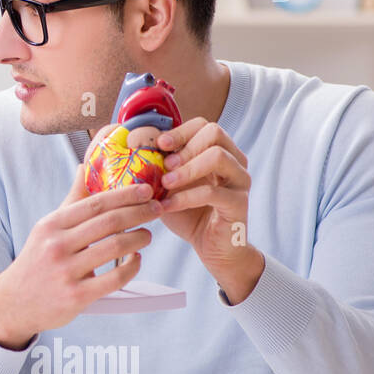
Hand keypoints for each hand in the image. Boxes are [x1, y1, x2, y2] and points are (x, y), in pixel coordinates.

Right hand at [0, 162, 162, 348]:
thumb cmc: (38, 260)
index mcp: (51, 225)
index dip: (124, 194)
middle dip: (139, 212)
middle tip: (157, 209)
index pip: (94, 203)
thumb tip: (84, 167)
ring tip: (147, 235)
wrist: (15, 302)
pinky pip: (116, 278)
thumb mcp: (47, 229)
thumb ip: (71, 201)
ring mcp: (67, 271)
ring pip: (115, 247)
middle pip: (109, 222)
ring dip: (139, 238)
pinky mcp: (77, 296)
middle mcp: (57, 245)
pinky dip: (133, 266)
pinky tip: (136, 259)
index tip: (146, 189)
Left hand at [154, 117, 262, 297]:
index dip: (180, 131)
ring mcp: (240, 181)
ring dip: (186, 168)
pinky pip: (212, 192)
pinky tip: (166, 206)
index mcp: (219, 152)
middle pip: (215, 133)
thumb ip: (160, 168)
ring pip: (218, 158)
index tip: (159, 144)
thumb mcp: (169, 187)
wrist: (212, 248)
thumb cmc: (189, 214)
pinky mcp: (239, 203)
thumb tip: (133, 148)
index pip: (204, 125)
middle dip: (184, 146)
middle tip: (164, 164)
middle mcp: (235, 162)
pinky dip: (185, 197)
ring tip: (164, 183)